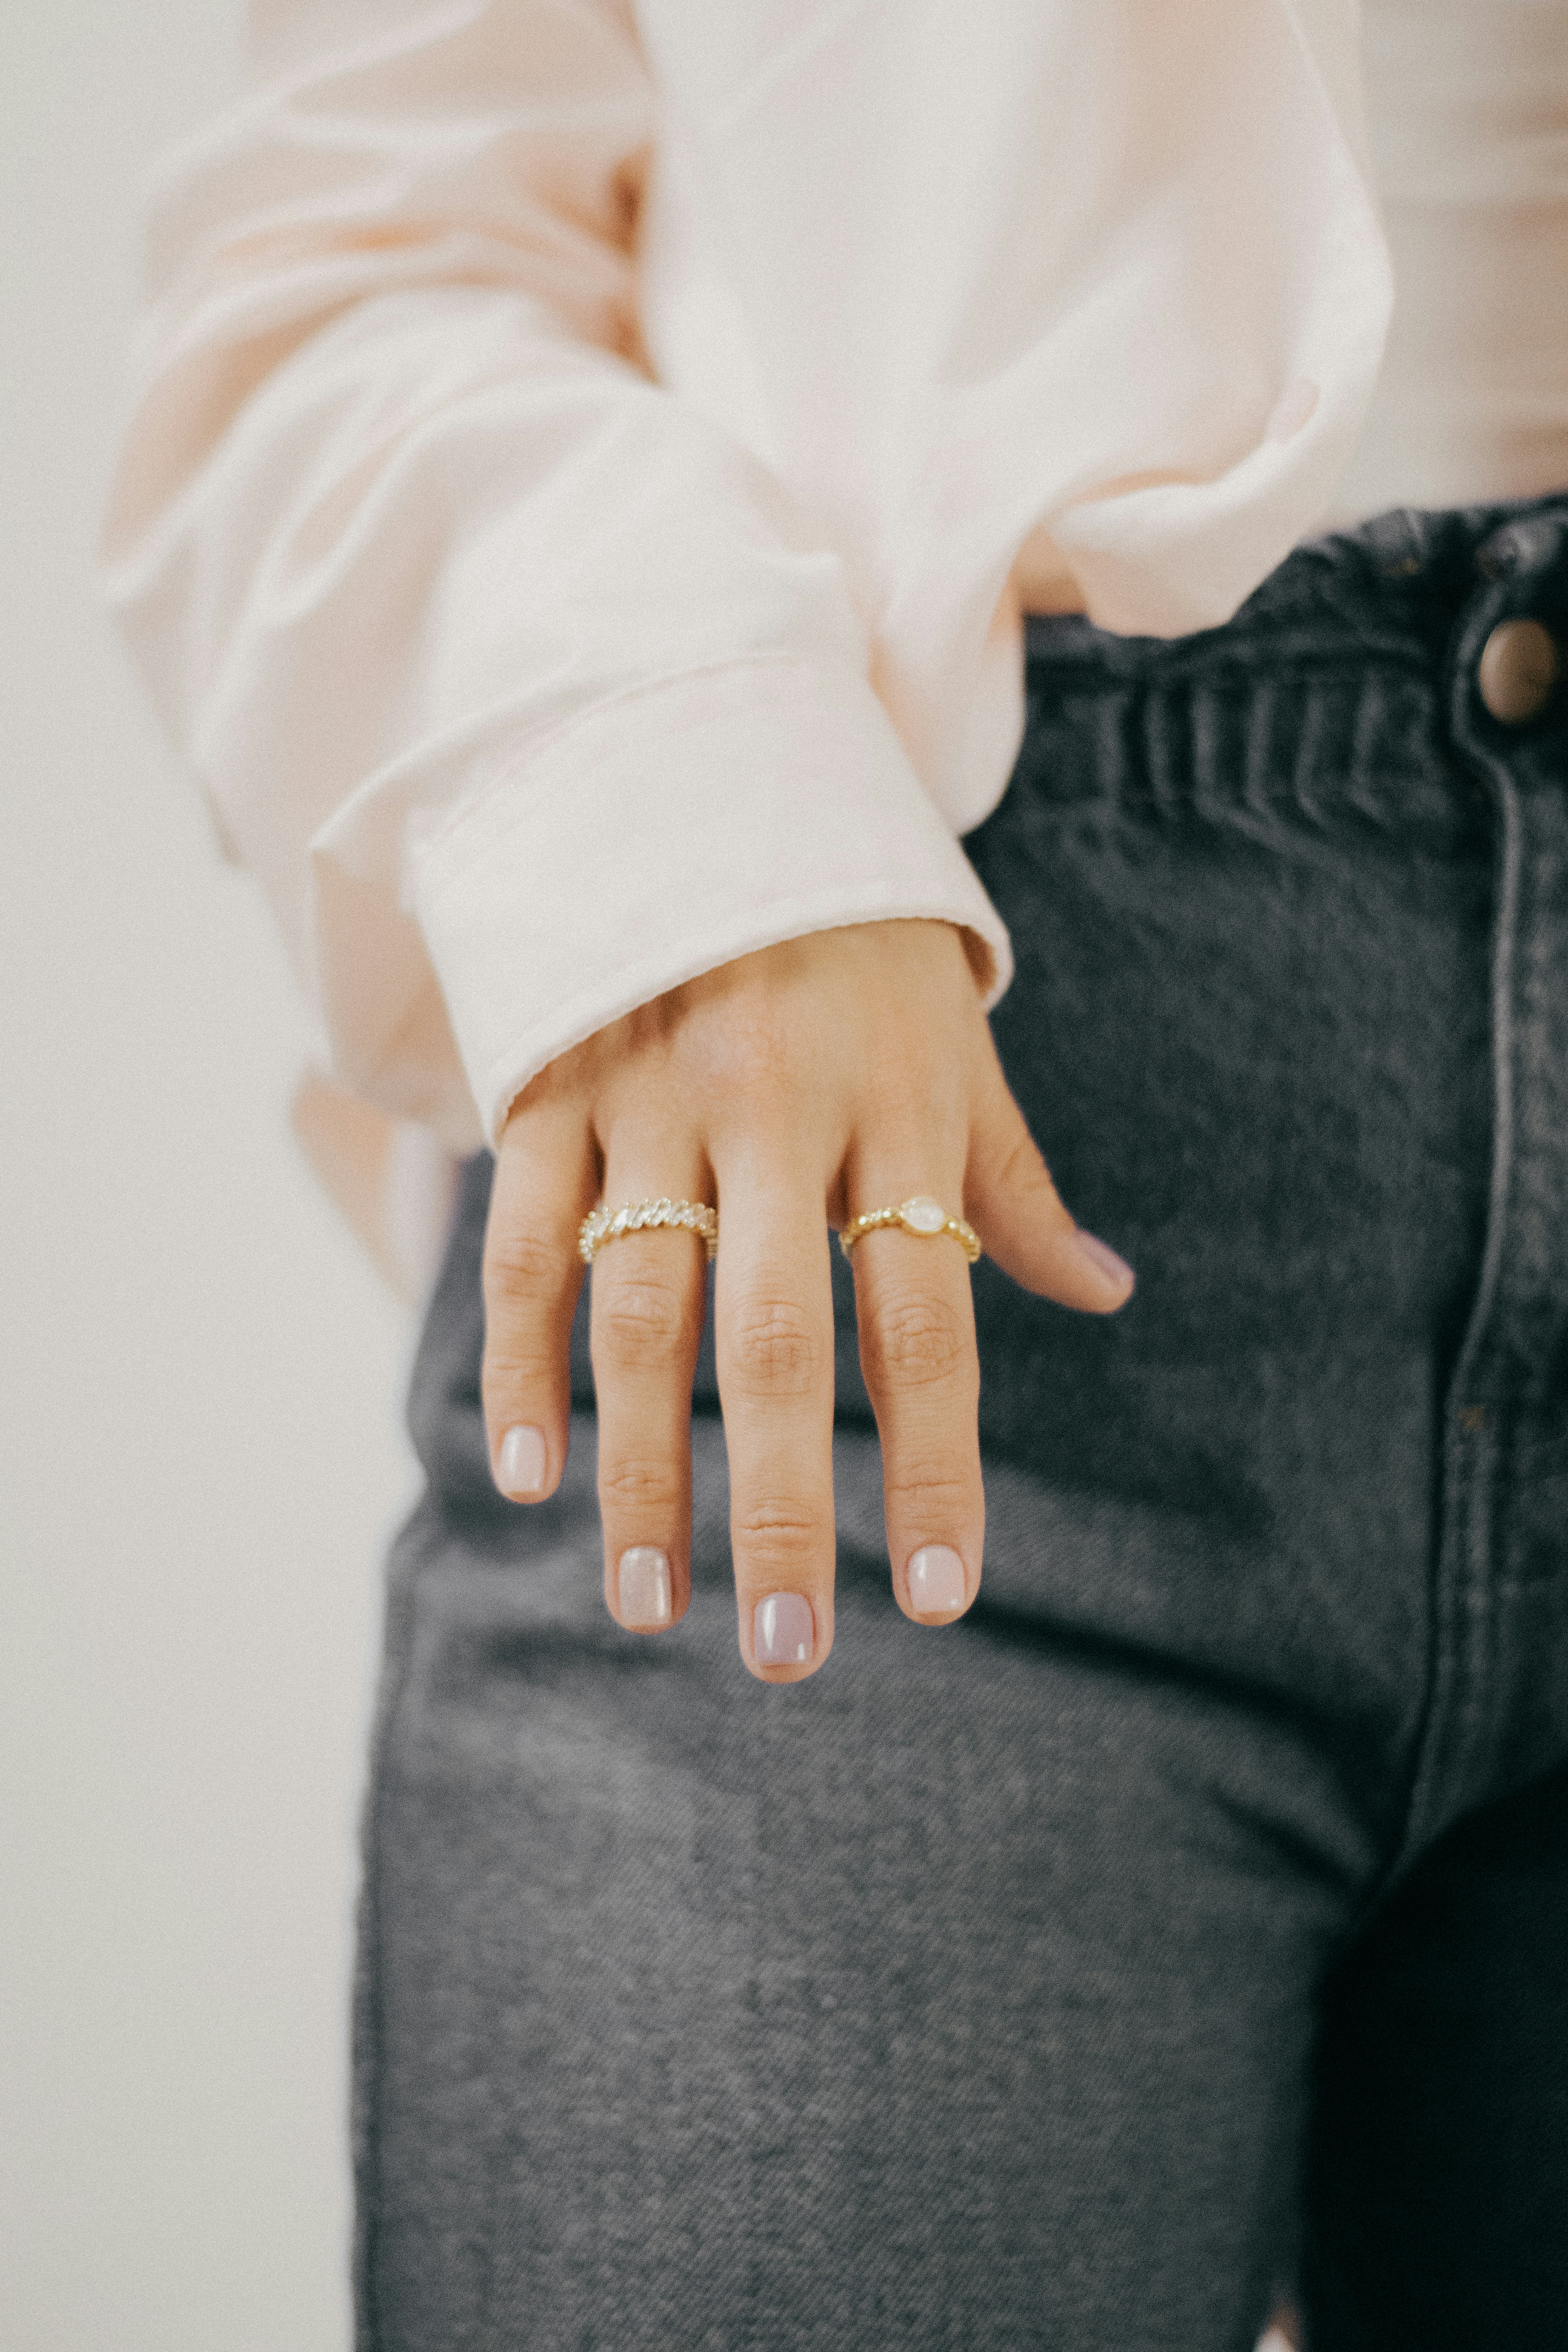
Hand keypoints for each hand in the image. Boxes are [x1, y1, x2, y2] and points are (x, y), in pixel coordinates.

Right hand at [481, 919, 1132, 1681]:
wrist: (714, 772)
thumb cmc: (860, 942)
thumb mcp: (959, 1045)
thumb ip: (1013, 1183)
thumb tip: (1103, 1294)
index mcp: (897, 1108)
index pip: (928, 1322)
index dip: (934, 1465)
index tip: (938, 1599)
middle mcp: (777, 1111)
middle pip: (779, 1342)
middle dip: (782, 1509)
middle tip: (784, 1653)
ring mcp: (652, 1098)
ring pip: (640, 1313)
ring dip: (640, 1472)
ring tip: (649, 1603)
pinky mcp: (553, 1084)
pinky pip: (527, 1240)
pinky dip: (521, 1360)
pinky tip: (529, 1473)